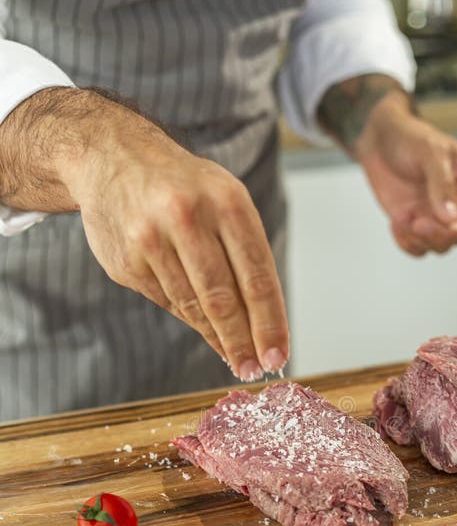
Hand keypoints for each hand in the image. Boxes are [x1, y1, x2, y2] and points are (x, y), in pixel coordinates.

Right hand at [0, 89, 288, 379]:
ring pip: (193, 306)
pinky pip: (167, 302)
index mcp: (226, 201)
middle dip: (243, 341)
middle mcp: (188, 218)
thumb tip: (264, 321)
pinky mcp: (126, 262)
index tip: (278, 355)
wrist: (110, 156)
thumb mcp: (225, 199)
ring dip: (218, 338)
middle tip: (256, 369)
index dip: (269, 322)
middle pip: (223, 298)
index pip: (256, 275)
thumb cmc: (183, 185)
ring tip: (236, 358)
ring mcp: (151, 241)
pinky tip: (204, 328)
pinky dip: (189, 318)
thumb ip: (245, 253)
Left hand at [354, 90, 456, 256]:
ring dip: (424, 240)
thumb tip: (451, 219)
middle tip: (420, 222)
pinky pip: (418, 249)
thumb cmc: (412, 138)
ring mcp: (438, 218)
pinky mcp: (415, 226)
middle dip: (444, 236)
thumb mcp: (431, 153)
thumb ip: (443, 185)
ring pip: (442, 247)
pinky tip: (396, 222)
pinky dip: (407, 243)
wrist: (380, 140)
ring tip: (404, 219)